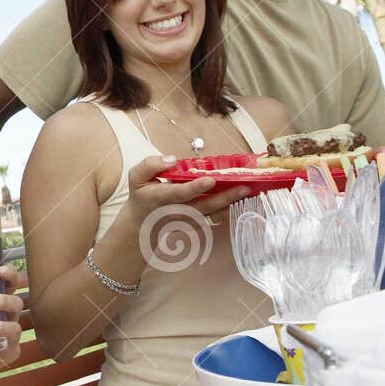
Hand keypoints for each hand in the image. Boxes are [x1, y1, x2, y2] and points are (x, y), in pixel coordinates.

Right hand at [123, 154, 250, 222]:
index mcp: (160, 198)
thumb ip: (150, 165)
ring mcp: (187, 220)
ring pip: (212, 213)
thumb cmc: (142, 196)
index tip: (209, 179)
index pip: (179, 193)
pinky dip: (229, 209)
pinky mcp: (196, 224)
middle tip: (244, 187)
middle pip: (203, 205)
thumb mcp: (136, 177)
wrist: (142, 225)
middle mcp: (176, 211)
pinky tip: (241, 199)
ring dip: (231, 203)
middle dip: (224, 197)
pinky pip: (215, 218)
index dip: (194, 187)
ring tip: (248, 192)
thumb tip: (172, 160)